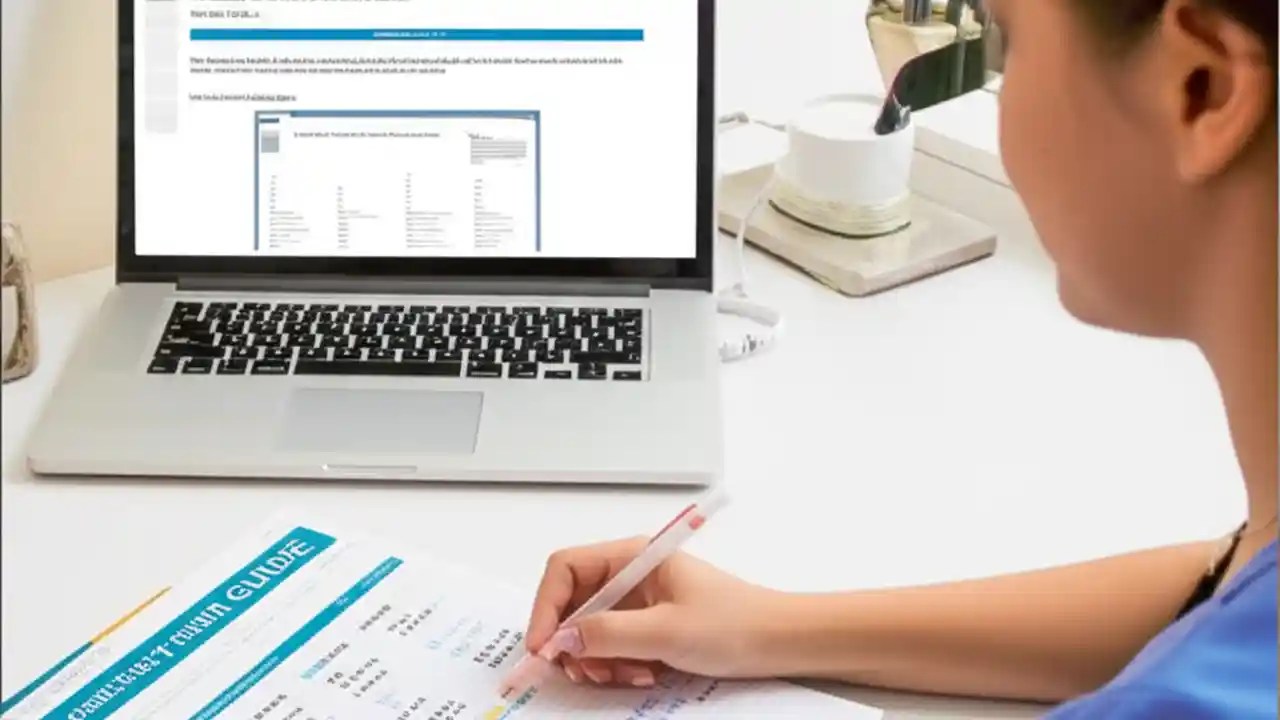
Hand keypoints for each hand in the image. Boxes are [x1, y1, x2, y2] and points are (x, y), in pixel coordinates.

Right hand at [525, 536, 782, 687]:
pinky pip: (613, 647)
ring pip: (590, 632)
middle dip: (574, 642)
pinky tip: (644, 675)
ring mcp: (638, 602)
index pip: (565, 569)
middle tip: (588, 673)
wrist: (779, 642)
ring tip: (629, 675)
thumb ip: (609, 634)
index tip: (543, 647)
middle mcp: (630, 574)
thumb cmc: (735, 624)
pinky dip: (618, 666)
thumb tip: (562, 640)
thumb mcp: (666, 632)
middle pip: (572, 604)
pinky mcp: (648, 627)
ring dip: (599, 660)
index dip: (546, 607)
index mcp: (632, 556)